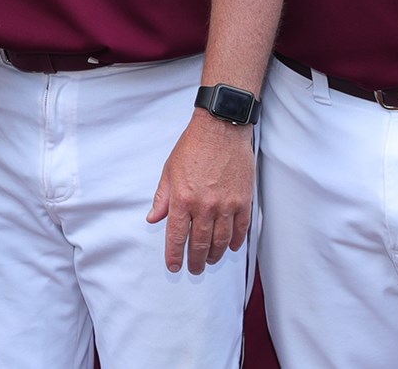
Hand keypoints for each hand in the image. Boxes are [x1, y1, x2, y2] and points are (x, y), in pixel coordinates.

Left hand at [146, 113, 254, 274]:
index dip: (174, 255)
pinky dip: (236, 241)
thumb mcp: (169, 170)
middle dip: (196, 260)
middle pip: (201, 244)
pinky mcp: (244, 200)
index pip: (177, 237)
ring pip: (221, 240)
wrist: (221, 128)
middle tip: (194, 269)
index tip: (174, 266)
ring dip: (215, 255)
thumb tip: (153, 218)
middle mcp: (205, 206)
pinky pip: (241, 229)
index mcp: (183, 199)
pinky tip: (231, 247)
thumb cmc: (193, 146)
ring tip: (211, 261)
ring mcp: (227, 205)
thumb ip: (162, 198)